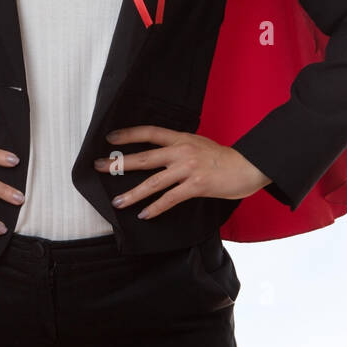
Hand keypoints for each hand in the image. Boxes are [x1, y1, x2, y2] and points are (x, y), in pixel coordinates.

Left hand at [93, 125, 272, 219]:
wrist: (248, 167)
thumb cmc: (222, 158)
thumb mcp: (199, 144)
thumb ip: (179, 148)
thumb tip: (160, 155)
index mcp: (181, 138)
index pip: (150, 132)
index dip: (129, 134)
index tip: (110, 138)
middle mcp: (182, 151)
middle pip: (144, 157)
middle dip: (119, 163)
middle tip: (99, 167)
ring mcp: (188, 168)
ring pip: (153, 181)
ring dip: (133, 193)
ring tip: (118, 202)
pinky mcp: (196, 186)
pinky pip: (170, 198)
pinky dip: (156, 207)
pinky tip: (144, 214)